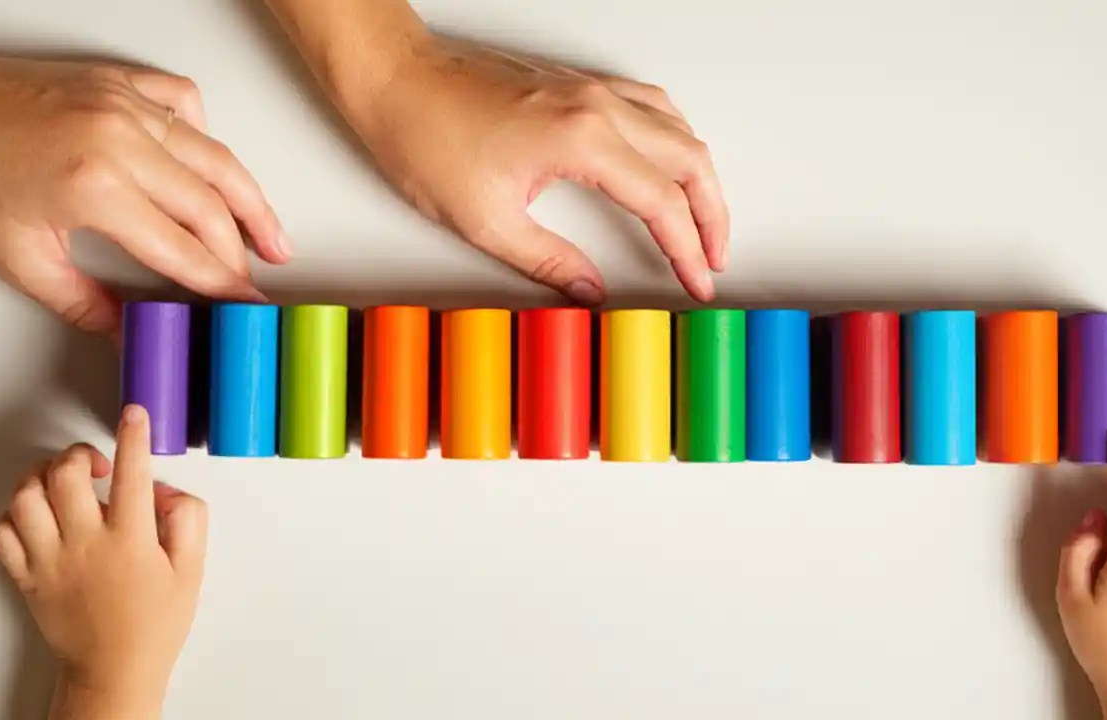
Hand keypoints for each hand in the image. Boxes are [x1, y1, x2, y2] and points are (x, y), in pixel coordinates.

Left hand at [0, 50, 289, 335]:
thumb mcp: (19, 255)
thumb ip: (81, 303)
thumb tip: (126, 334)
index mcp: (96, 186)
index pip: (182, 248)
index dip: (220, 283)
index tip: (244, 304)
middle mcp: (122, 139)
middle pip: (211, 205)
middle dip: (241, 249)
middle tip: (256, 278)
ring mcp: (127, 105)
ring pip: (216, 156)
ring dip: (250, 199)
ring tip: (271, 233)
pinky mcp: (122, 84)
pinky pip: (187, 104)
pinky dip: (205, 136)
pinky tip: (209, 164)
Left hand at [0, 405, 207, 717]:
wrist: (114, 671)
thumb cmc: (154, 625)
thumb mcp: (192, 572)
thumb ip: (188, 521)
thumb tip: (167, 490)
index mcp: (131, 542)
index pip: (133, 473)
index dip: (134, 435)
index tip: (133, 415)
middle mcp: (86, 545)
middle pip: (66, 475)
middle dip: (80, 454)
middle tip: (97, 462)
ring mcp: (50, 560)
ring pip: (27, 497)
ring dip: (43, 477)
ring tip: (62, 481)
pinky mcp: (27, 576)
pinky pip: (3, 532)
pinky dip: (16, 513)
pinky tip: (39, 514)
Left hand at [335, 34, 727, 304]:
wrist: (394, 80)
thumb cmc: (425, 136)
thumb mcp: (485, 221)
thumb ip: (549, 261)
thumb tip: (589, 291)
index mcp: (582, 139)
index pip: (661, 203)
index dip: (686, 251)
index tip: (696, 284)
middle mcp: (597, 106)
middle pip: (688, 159)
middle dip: (711, 216)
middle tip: (712, 260)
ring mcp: (590, 88)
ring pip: (678, 128)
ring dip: (699, 176)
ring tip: (703, 220)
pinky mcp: (577, 83)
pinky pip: (652, 105)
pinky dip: (675, 139)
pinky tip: (670, 162)